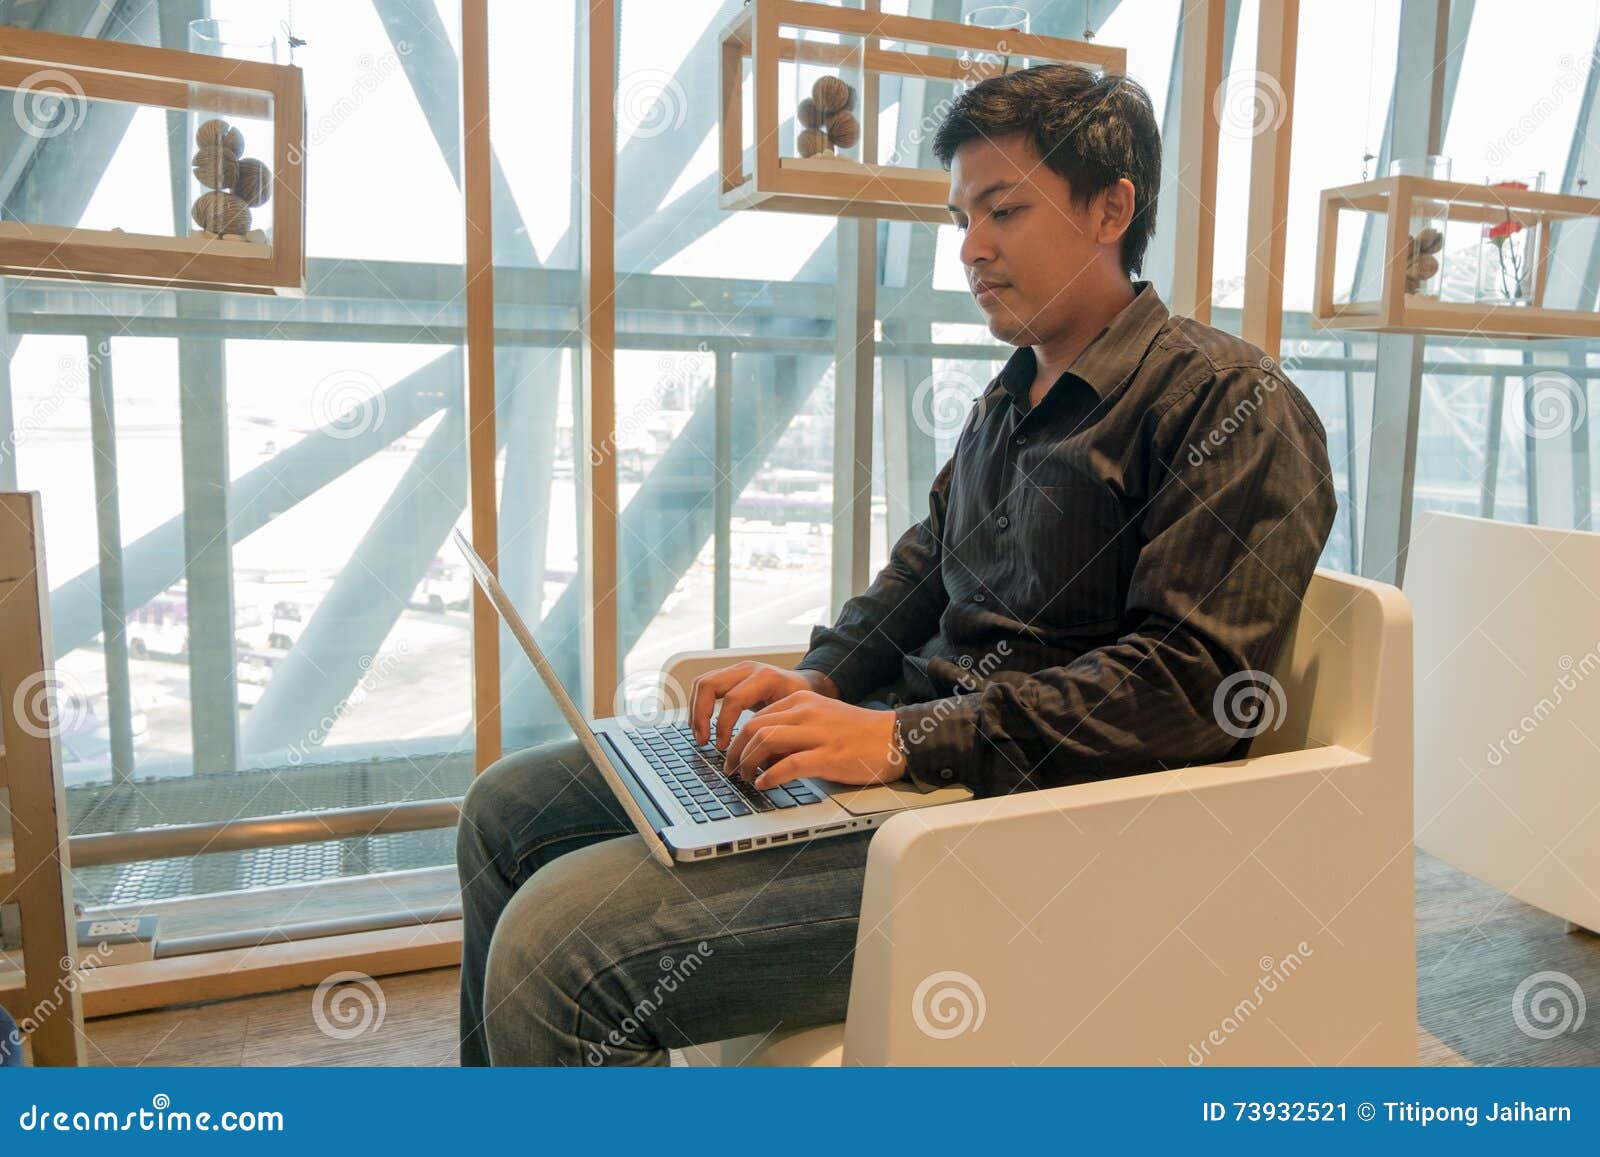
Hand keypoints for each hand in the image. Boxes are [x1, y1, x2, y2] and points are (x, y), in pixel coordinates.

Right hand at [689, 662, 838, 748]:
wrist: (808, 687)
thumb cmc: (803, 705)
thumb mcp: (795, 720)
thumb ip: (777, 739)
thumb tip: (759, 766)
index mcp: (766, 678)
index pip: (733, 700)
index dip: (723, 725)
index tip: (723, 746)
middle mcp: (748, 669)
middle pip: (709, 685)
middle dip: (701, 715)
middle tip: (703, 740)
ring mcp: (737, 669)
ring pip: (703, 683)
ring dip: (695, 711)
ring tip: (700, 735)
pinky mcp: (730, 675)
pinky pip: (705, 685)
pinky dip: (698, 705)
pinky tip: (702, 724)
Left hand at [723, 691, 904, 790]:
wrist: (892, 738)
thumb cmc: (856, 734)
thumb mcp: (819, 720)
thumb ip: (791, 731)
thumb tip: (760, 753)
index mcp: (802, 701)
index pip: (756, 716)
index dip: (737, 739)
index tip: (732, 755)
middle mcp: (806, 712)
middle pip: (754, 727)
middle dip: (736, 751)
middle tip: (731, 770)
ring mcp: (817, 733)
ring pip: (765, 740)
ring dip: (747, 762)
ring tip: (744, 779)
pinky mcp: (828, 755)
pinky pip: (789, 764)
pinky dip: (770, 776)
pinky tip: (764, 785)